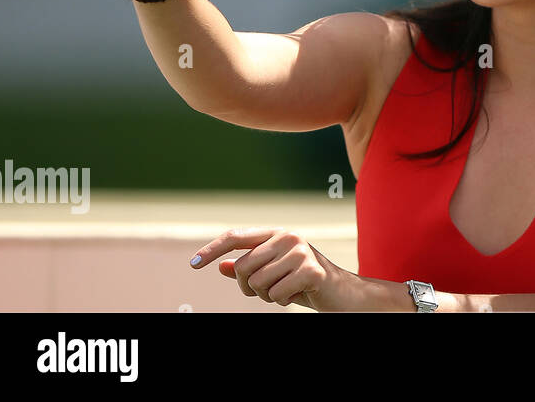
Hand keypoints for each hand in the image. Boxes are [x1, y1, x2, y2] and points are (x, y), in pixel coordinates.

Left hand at [190, 227, 355, 310]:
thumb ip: (248, 267)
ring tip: (286, 292)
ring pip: (257, 282)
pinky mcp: (310, 269)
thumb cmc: (304, 283)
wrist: (341, 294)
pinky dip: (281, 301)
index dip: (212, 249)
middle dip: (249, 287)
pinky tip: (298, 295)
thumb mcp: (273, 274)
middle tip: (268, 292)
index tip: (193, 264)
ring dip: (267, 296)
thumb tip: (220, 265)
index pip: (236, 237)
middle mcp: (288, 236)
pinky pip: (275, 293)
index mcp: (277, 234)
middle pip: (243, 267)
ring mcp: (300, 251)